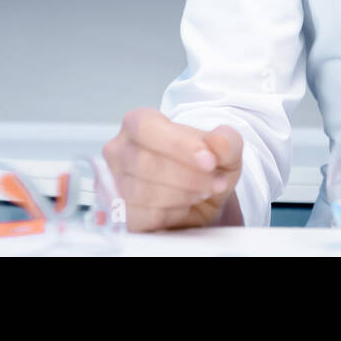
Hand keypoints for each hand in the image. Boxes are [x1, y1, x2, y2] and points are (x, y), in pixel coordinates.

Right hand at [103, 108, 243, 230]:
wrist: (201, 198)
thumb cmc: (203, 167)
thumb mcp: (225, 151)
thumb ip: (226, 141)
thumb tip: (218, 144)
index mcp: (138, 123)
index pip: (147, 128)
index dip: (178, 145)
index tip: (209, 161)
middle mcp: (119, 150)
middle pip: (145, 163)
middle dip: (187, 177)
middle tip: (214, 183)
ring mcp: (114, 182)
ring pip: (142, 192)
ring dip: (181, 195)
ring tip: (202, 192)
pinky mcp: (119, 213)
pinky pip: (140, 217)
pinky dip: (169, 214)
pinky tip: (184, 207)